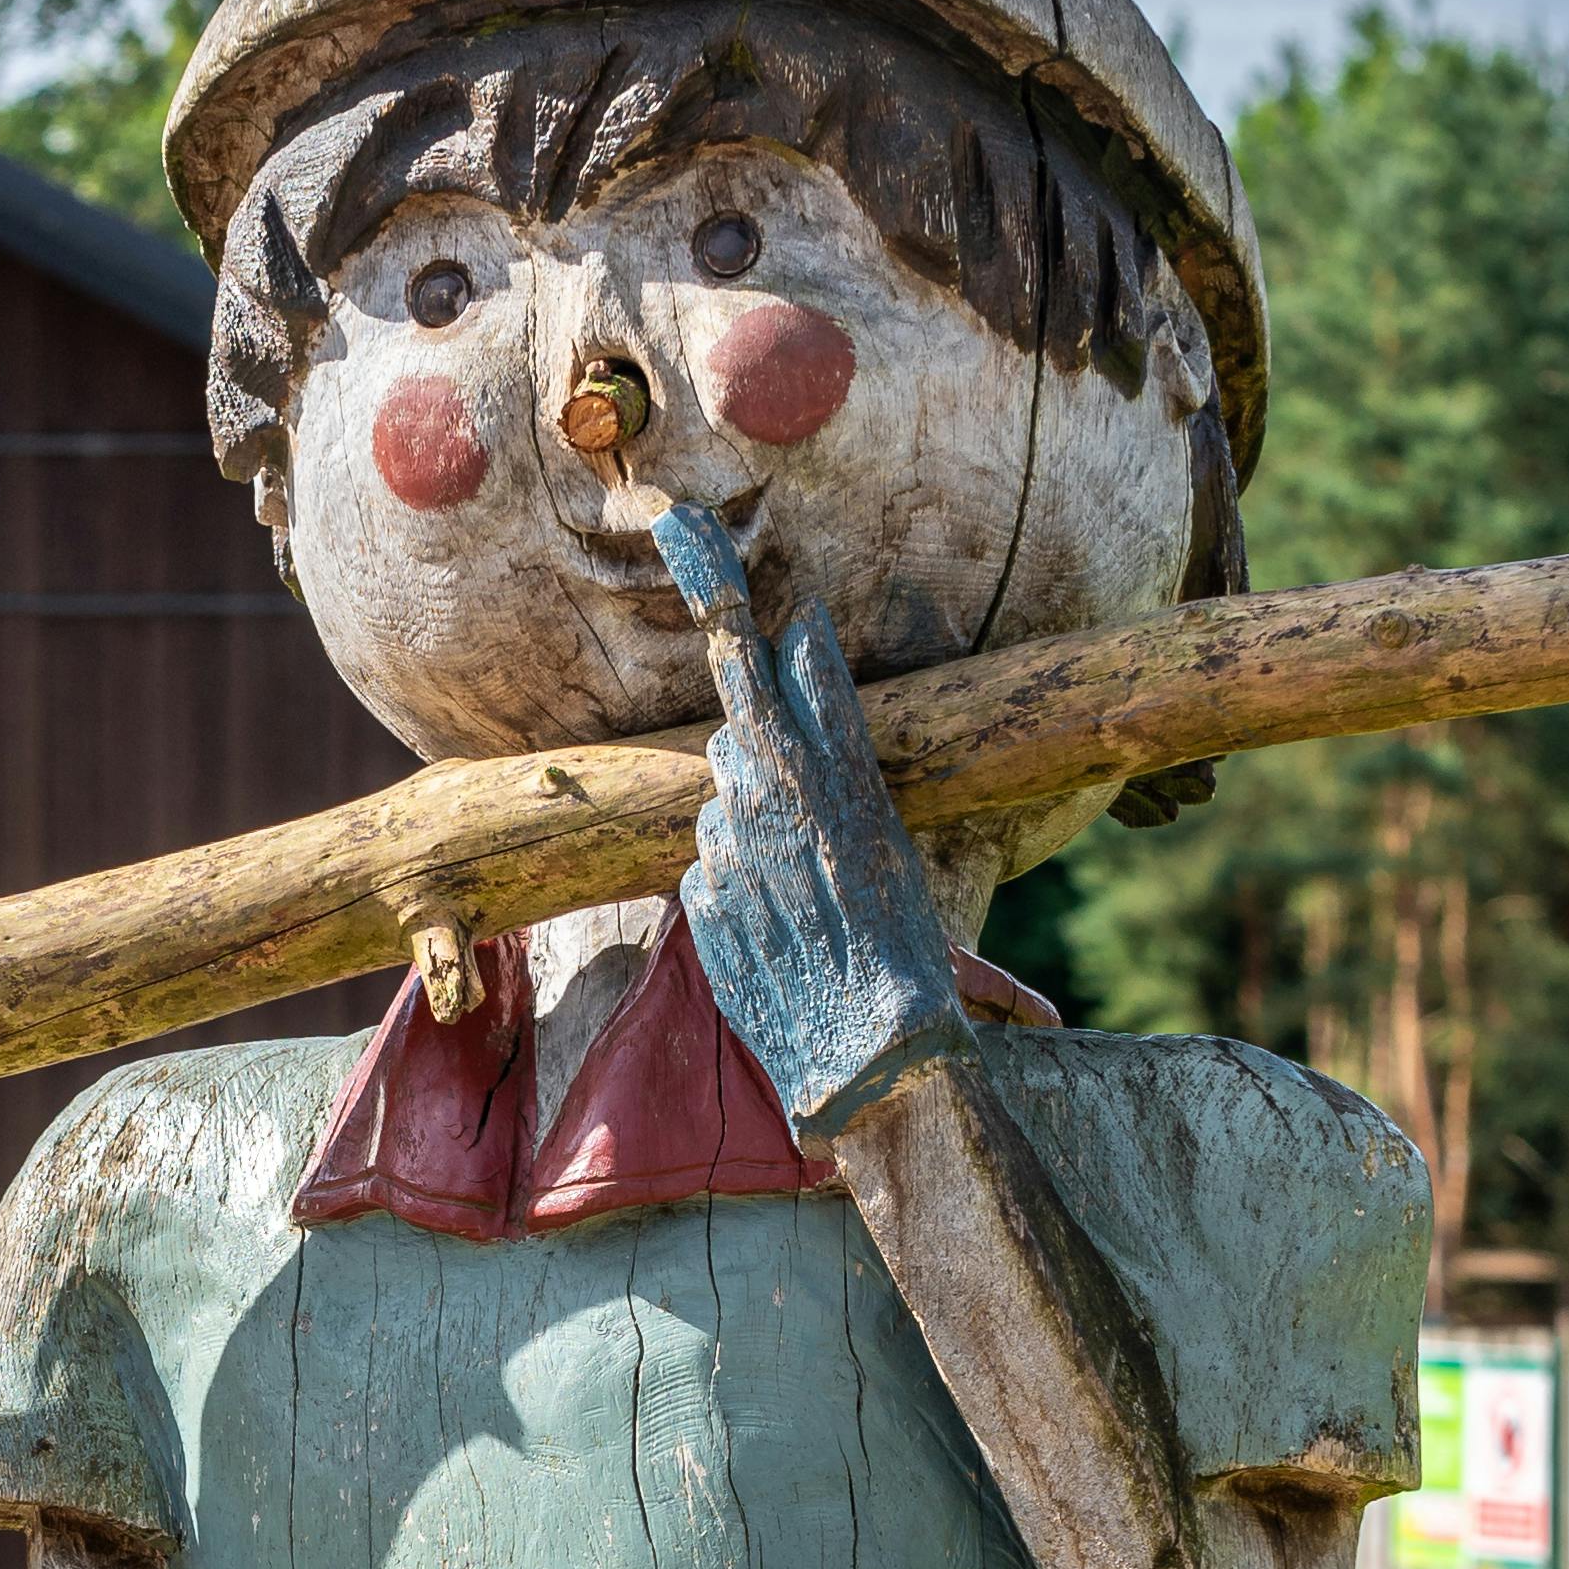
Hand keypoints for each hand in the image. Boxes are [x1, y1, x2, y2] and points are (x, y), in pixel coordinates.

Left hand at [652, 505, 965, 1135]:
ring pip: (724, 809)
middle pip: (739, 737)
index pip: (744, 654)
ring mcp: (721, 853)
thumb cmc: (898, 930)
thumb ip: (831, 715)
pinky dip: (742, 888)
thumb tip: (799, 623)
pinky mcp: (699, 906)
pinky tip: (785, 926)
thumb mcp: (884, 809)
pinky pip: (712, 871)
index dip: (709, 581)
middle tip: (816, 825)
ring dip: (758, 832)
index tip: (670, 520)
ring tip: (812, 888)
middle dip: (767, 763)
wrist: (870, 1048)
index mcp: (811, 765)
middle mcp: (757, 799)